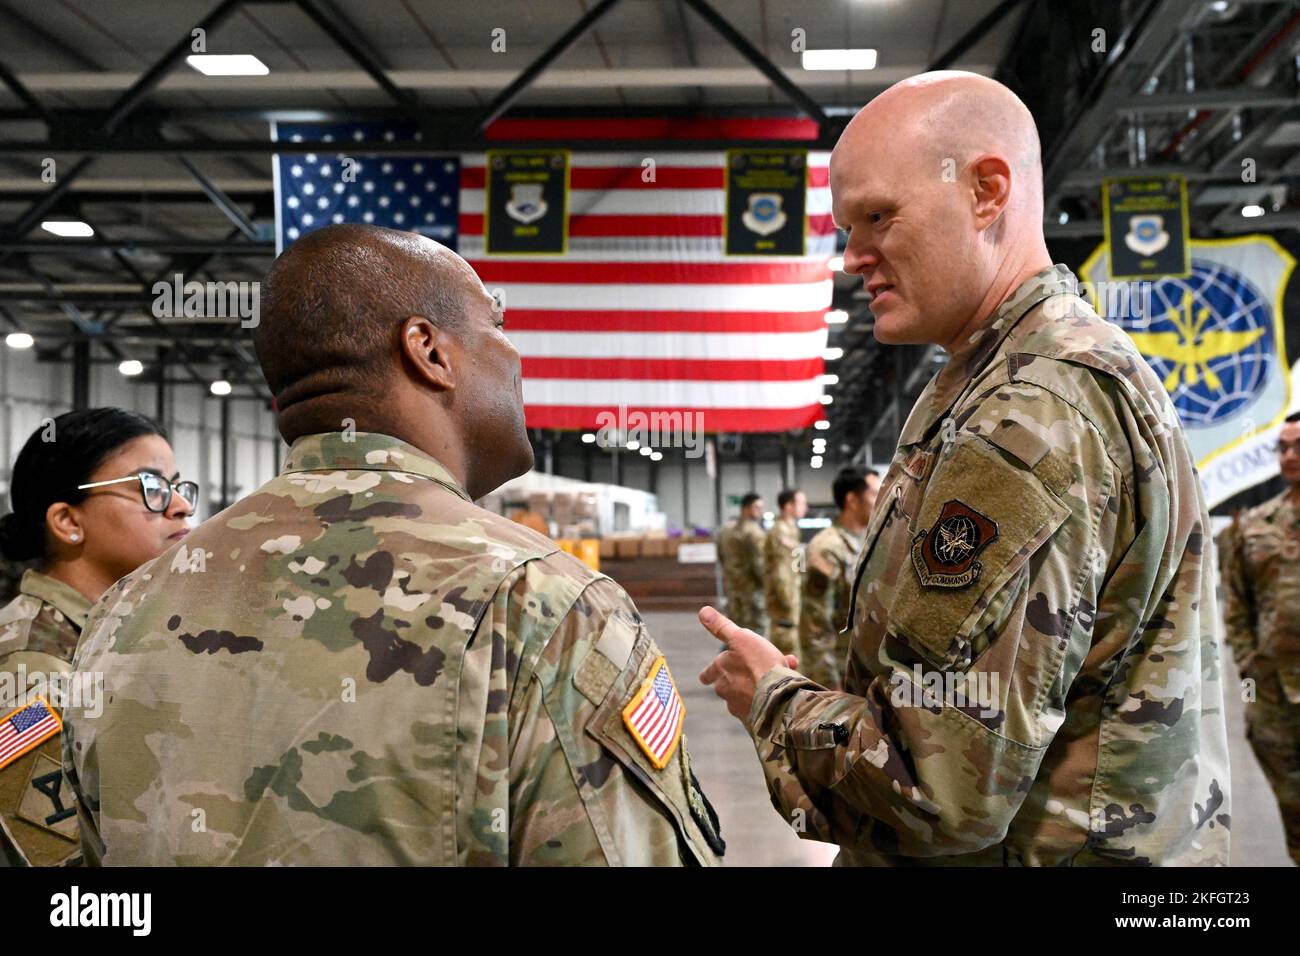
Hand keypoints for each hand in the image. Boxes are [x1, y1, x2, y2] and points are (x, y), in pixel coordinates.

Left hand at [698, 605, 795, 720]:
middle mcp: (725, 691)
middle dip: (743, 677)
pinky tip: (785, 690)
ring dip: (760, 685)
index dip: (709, 673)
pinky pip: (760, 706)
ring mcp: (739, 708)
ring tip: (781, 675)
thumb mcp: (741, 638)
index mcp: (720, 671)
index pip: (707, 674)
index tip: (707, 676)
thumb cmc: (759, 664)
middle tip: (760, 668)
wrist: (778, 698)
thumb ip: (721, 626)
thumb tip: (703, 611)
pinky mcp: (754, 720)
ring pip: (748, 694)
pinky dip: (770, 698)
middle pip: (727, 686)